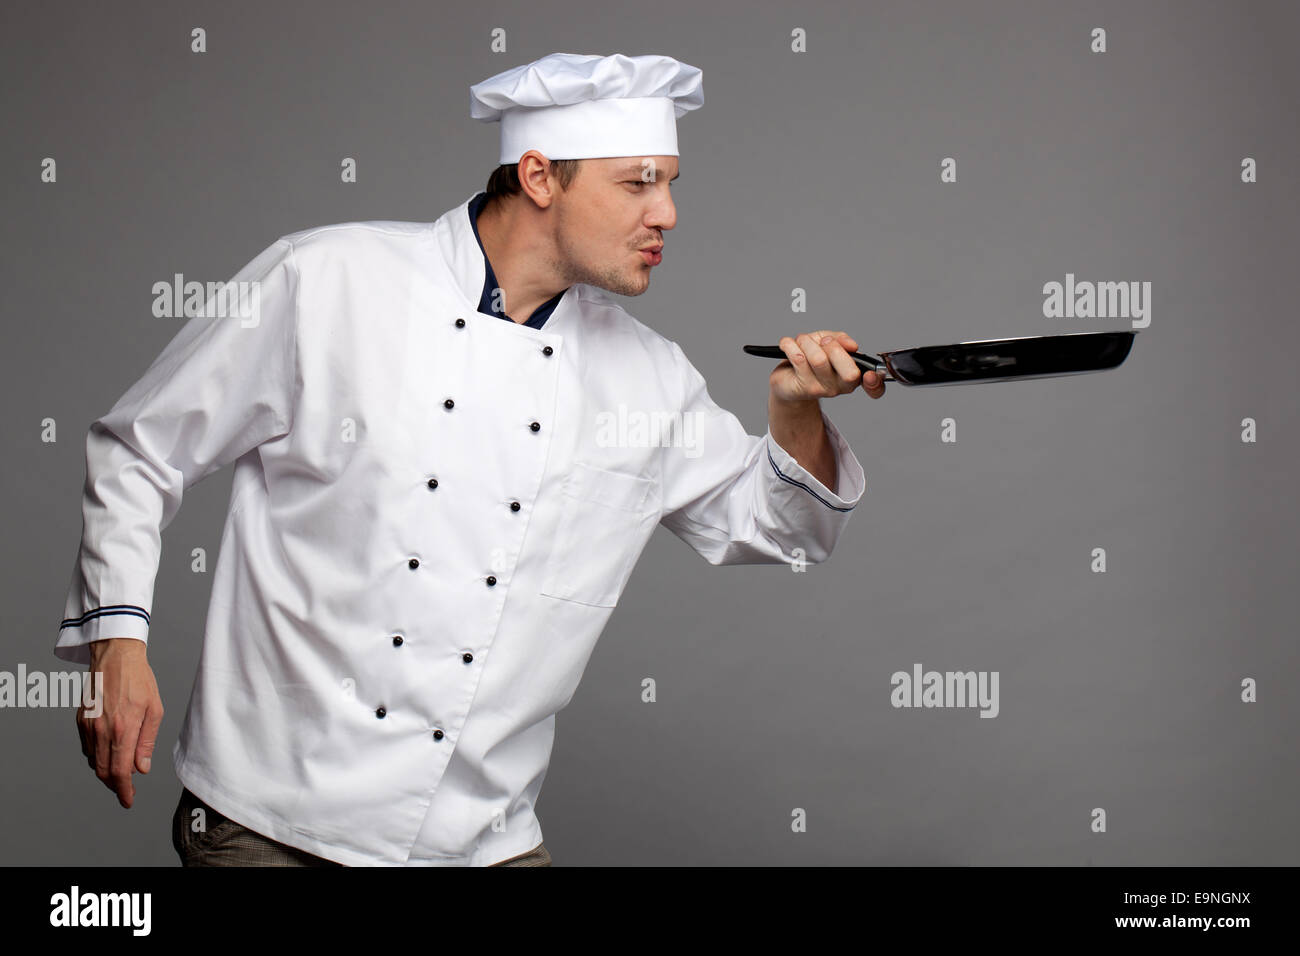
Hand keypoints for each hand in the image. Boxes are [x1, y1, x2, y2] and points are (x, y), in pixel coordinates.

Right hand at [76, 638, 163, 808]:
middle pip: (103, 771)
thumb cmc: (139, 679)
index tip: (128, 801)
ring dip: (105, 771)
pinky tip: (109, 752)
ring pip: (92, 761)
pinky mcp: (81, 719)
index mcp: (123, 729)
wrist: (116, 656)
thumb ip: (146, 742)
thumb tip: (142, 768)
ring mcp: (88, 725)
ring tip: (121, 772)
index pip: (120, 771)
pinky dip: (96, 755)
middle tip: (126, 790)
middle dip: (114, 785)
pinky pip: (86, 746)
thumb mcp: (154, 709)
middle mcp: (102, 730)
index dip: (123, 791)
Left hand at [770, 330, 884, 402]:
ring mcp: (823, 390)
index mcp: (854, 374)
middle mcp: (842, 386)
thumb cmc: (808, 358)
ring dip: (807, 342)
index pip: (874, 387)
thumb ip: (841, 339)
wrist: (785, 379)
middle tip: (823, 341)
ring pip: (819, 360)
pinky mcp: (804, 389)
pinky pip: (799, 360)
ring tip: (802, 341)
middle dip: (835, 347)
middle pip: (850, 372)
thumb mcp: (828, 343)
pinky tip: (788, 345)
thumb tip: (851, 345)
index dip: (875, 383)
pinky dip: (791, 345)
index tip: (869, 375)